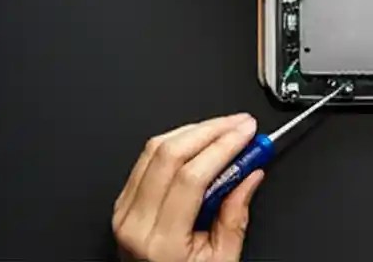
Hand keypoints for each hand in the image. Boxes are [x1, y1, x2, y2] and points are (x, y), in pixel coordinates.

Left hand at [113, 113, 264, 261]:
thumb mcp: (222, 261)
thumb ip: (236, 215)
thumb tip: (251, 173)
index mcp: (160, 242)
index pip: (191, 176)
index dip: (223, 146)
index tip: (248, 133)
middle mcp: (135, 223)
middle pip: (170, 154)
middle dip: (211, 130)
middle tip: (241, 124)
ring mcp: (123, 211)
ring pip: (155, 149)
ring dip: (194, 131)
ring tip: (225, 129)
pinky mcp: (122, 203)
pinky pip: (146, 159)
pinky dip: (176, 142)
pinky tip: (199, 141)